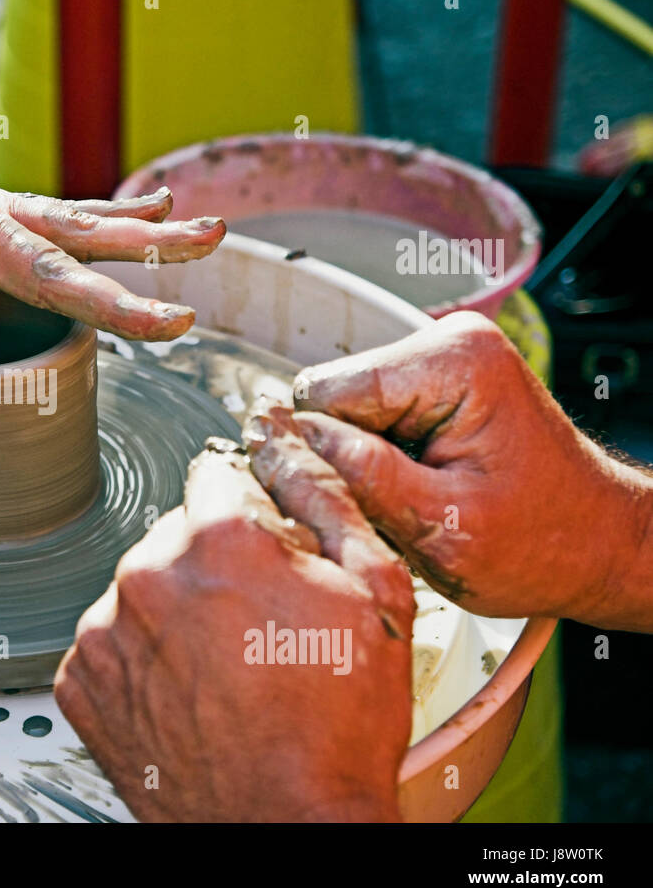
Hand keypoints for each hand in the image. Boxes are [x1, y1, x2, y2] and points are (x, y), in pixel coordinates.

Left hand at [55, 408, 412, 821]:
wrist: (287, 829)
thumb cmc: (336, 729)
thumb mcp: (375, 593)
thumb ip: (326, 499)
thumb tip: (290, 446)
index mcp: (216, 540)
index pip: (216, 474)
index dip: (251, 508)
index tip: (263, 544)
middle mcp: (146, 575)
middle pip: (178, 536)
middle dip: (215, 565)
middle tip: (260, 626)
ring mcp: (106, 631)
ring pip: (142, 590)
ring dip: (177, 613)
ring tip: (226, 670)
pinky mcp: (82, 682)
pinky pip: (112, 643)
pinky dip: (143, 660)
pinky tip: (189, 692)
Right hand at [293, 311, 652, 627]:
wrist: (599, 544)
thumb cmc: (544, 544)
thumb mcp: (445, 528)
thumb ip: (363, 478)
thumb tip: (289, 442)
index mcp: (454, 363)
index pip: (327, 393)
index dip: (320, 452)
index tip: (345, 501)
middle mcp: (445, 344)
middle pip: (332, 398)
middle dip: (343, 459)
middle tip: (389, 512)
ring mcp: (439, 361)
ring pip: (342, 413)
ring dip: (359, 465)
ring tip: (408, 504)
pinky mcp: (433, 385)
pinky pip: (367, 420)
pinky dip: (376, 463)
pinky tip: (412, 491)